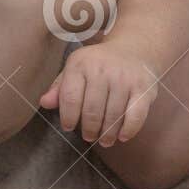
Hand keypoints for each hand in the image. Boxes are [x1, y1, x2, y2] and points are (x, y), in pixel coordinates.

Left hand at [39, 44, 158, 144]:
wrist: (135, 47)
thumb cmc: (99, 64)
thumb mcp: (76, 68)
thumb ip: (60, 87)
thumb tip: (44, 102)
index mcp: (81, 64)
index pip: (70, 98)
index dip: (68, 117)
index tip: (69, 127)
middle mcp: (102, 69)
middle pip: (92, 111)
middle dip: (89, 129)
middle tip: (89, 136)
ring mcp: (124, 78)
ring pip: (113, 116)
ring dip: (107, 134)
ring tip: (104, 140)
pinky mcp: (143, 87)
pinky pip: (135, 115)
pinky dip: (128, 130)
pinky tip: (123, 136)